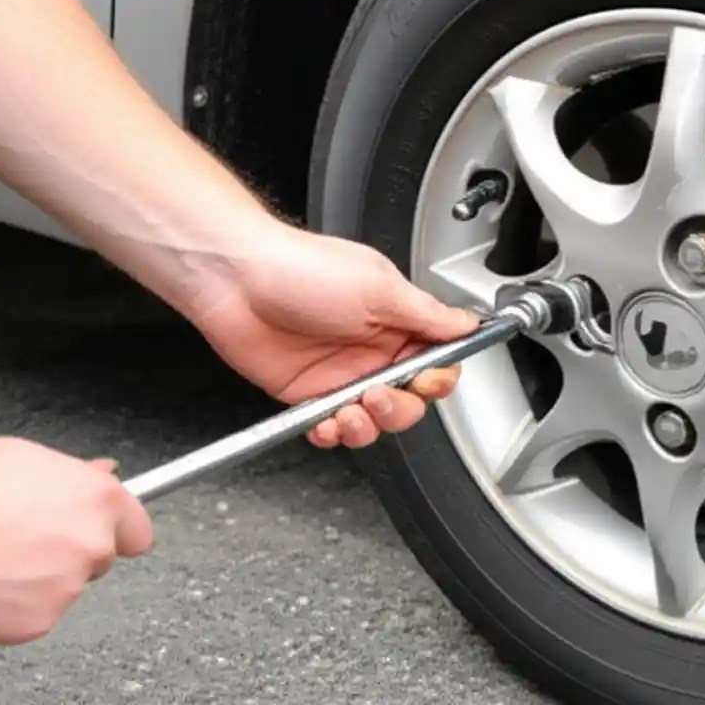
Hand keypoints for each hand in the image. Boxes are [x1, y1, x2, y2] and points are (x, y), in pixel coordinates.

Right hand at [0, 437, 152, 644]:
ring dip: (42, 577)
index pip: (137, 528)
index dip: (117, 529)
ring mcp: (67, 586)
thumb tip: (104, 473)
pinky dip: (16, 604)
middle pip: (100, 557)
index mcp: (98, 500)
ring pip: (66, 586)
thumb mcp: (22, 458)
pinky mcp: (38, 621)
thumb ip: (75, 474)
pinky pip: (37, 613)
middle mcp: (92, 544)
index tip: (105, 531)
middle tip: (26, 538)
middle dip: (72, 551)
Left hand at [189, 224, 479, 448]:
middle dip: (401, 407)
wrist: (235, 280)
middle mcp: (373, 350)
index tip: (427, 380)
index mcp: (397, 320)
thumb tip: (468, 323)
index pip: (438, 360)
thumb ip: (429, 315)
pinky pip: (333, 428)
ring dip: (369, 426)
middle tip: (380, 394)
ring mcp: (341, 374)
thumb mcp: (380, 287)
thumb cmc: (300, 269)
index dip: (438, 378)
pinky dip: (334, 434)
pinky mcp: (309, 394)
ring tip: (351, 412)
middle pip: (411, 400)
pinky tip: (327, 423)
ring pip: (375, 420)